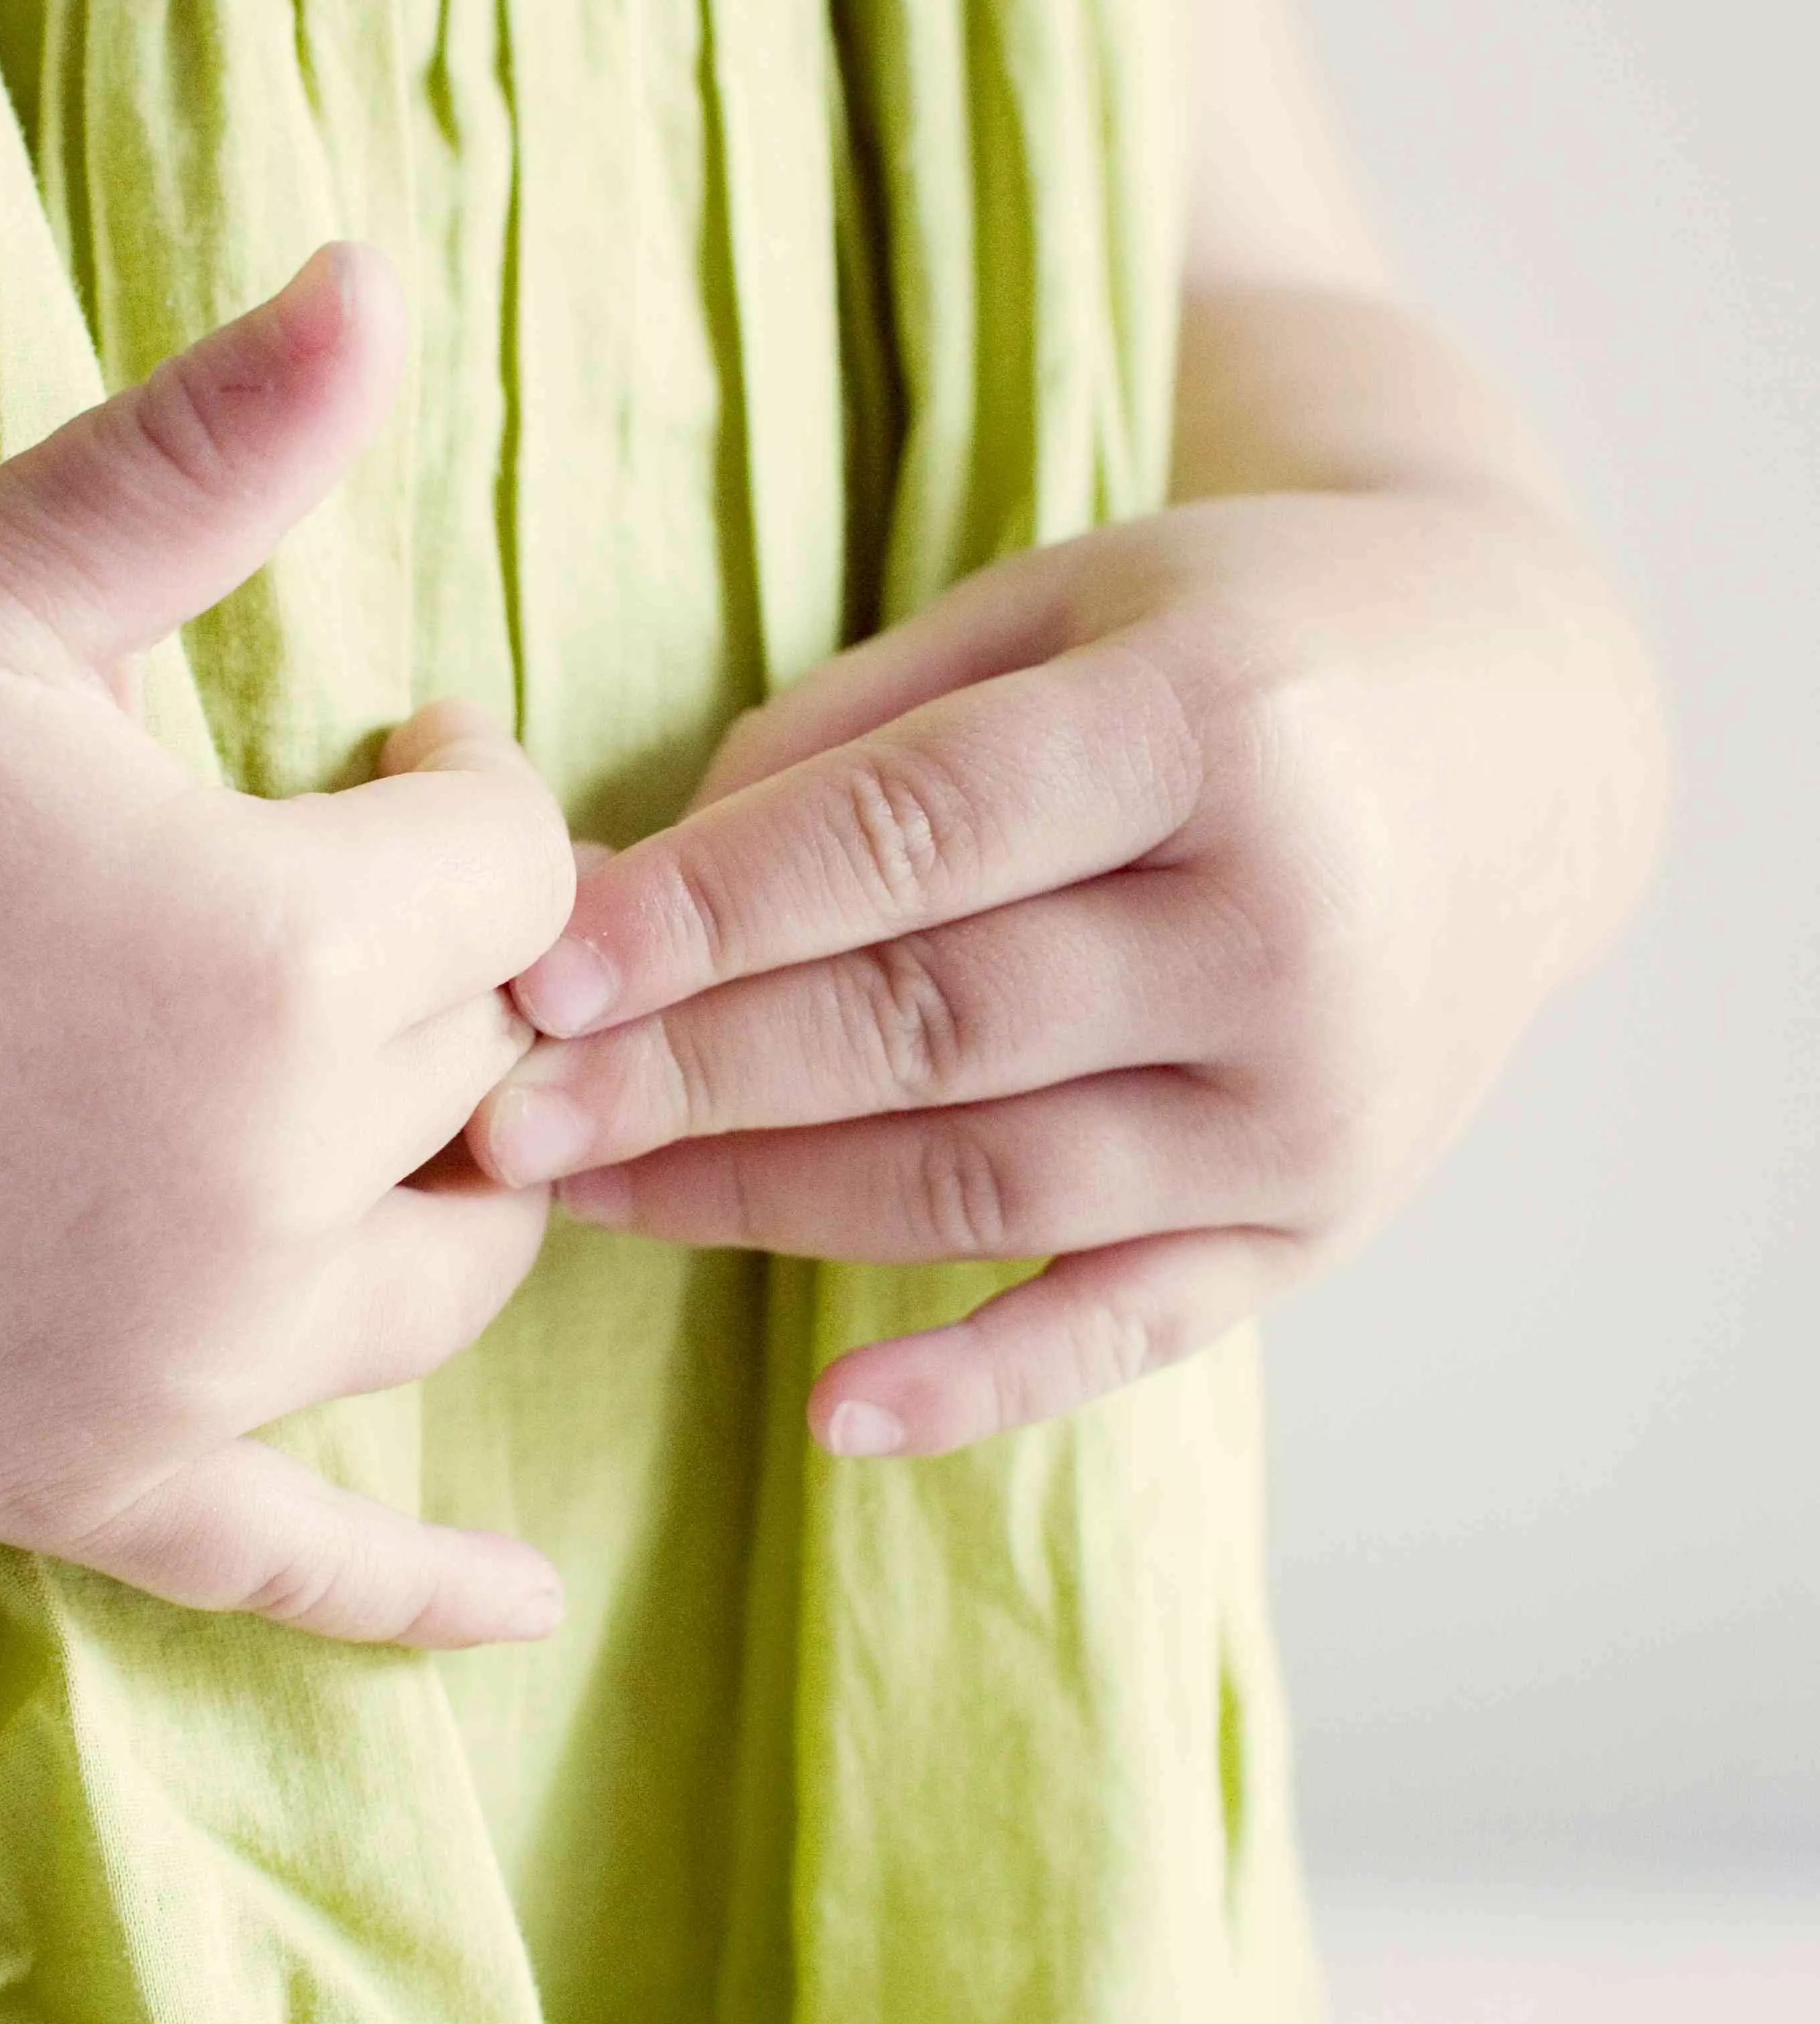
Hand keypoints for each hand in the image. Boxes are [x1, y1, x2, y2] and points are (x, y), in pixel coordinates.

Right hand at [0, 246, 578, 1646]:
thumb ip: (209, 450)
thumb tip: (377, 271)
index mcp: (280, 965)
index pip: (518, 883)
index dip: (463, 801)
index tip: (378, 761)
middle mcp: (268, 1189)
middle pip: (492, 1069)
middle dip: (442, 965)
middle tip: (331, 897)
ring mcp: (181, 1359)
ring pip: (448, 1275)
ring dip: (449, 1172)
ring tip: (362, 1085)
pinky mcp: (83, 1466)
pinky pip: (293, 1565)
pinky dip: (413, 1591)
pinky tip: (521, 1606)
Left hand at [467, 482, 1660, 1457]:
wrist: (1521, 736)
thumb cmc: (1229, 646)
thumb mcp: (1056, 610)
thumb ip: (849, 738)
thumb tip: (626, 890)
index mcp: (1209, 728)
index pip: (910, 840)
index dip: (708, 913)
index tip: (537, 969)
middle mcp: (1280, 932)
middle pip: (925, 1026)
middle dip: (689, 1075)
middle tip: (503, 1113)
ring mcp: (1311, 1104)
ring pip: (982, 1181)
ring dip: (760, 1201)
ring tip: (585, 1196)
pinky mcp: (1321, 1223)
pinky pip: (1128, 1327)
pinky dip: (979, 1379)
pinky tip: (835, 1413)